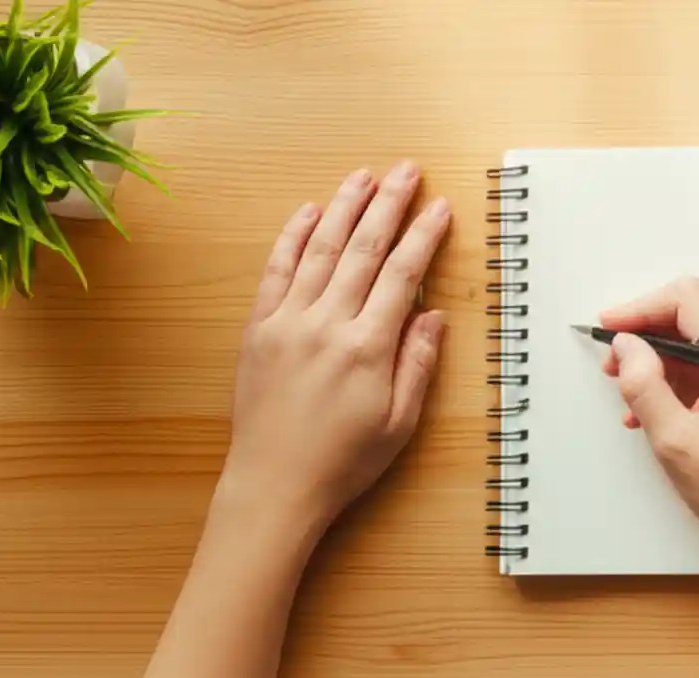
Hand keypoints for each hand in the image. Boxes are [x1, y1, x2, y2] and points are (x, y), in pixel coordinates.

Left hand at [214, 162, 450, 530]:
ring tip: (363, 176)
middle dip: (388, 204)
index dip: (423, 236)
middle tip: (406, 171)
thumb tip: (432, 313)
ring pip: (320, 250)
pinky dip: (292, 238)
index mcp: (367, 347)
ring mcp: (288, 322)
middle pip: (363, 249)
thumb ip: (417, 363)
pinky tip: (308, 213)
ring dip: (343, 208)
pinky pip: (276, 271)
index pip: (402, 274)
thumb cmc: (342, 462)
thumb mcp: (398, 423)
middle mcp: (326, 324)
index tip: (439, 207)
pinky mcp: (259, 329)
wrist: (274, 485)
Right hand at [600, 277, 698, 560]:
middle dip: (645, 339)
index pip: (688, 302)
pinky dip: (676, 380)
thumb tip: (625, 345)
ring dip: (658, 363)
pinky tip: (653, 410)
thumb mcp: (674, 439)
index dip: (640, 310)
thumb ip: (643, 384)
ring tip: (629, 398)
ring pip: (695, 342)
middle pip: (691, 318)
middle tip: (612, 367)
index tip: (609, 329)